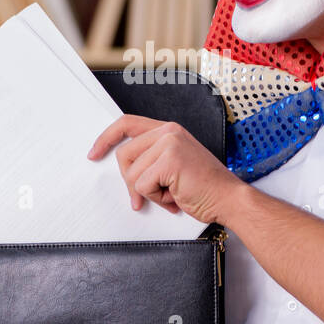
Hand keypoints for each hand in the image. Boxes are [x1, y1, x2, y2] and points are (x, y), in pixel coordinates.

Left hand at [87, 115, 243, 224]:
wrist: (228, 199)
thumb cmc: (205, 188)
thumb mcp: (173, 167)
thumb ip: (151, 160)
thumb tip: (125, 171)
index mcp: (169, 130)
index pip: (127, 124)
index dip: (106, 138)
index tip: (95, 153)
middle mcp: (168, 131)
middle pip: (124, 155)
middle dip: (131, 181)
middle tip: (149, 195)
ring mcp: (169, 143)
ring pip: (132, 173)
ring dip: (148, 192)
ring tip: (171, 194)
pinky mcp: (169, 159)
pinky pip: (142, 185)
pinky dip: (156, 198)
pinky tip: (175, 197)